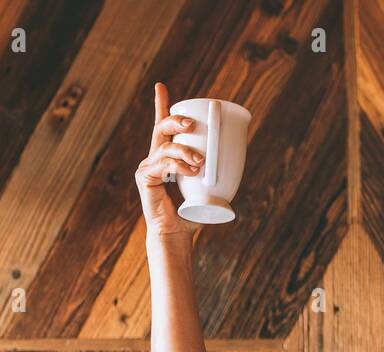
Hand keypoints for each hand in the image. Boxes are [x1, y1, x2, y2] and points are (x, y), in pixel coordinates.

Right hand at [135, 83, 202, 239]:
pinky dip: (178, 166)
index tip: (160, 86)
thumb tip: (238, 150)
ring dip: (185, 151)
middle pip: (162, 128)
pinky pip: (162, 164)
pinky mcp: (144, 178)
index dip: (161, 105)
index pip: (163, 126)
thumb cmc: (193, 211)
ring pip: (166, 147)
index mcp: (167, 155)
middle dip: (175, 120)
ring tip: (200, 163)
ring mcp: (147, 167)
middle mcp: (154, 158)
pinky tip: (191, 172)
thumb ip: (216, 167)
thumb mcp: (208, 184)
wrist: (177, 233)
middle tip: (191, 124)